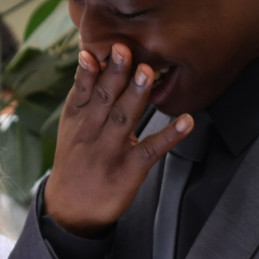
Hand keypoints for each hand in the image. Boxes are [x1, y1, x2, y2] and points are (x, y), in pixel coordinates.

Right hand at [42, 44, 192, 236]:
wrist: (71, 209)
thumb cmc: (76, 158)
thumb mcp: (71, 126)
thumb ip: (84, 94)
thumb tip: (93, 56)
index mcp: (77, 118)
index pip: (83, 90)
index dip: (91, 69)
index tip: (96, 49)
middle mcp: (92, 132)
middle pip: (104, 99)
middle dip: (115, 73)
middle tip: (125, 49)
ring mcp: (111, 151)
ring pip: (124, 119)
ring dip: (137, 95)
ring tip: (148, 72)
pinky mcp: (130, 170)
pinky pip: (151, 150)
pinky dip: (170, 135)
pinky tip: (186, 121)